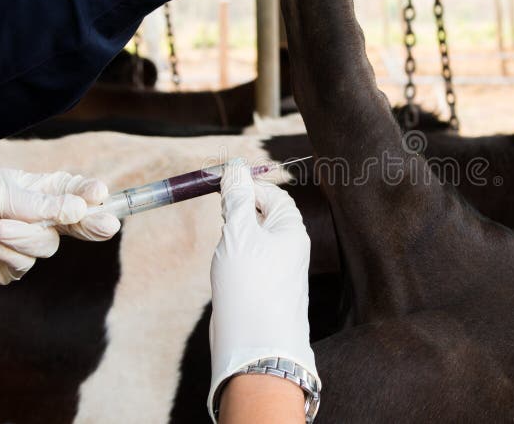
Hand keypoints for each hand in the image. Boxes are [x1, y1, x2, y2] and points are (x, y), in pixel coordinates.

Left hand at [0, 168, 119, 297]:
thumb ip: (38, 202)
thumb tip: (80, 208)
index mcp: (29, 189)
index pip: (69, 190)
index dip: (88, 193)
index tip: (100, 194)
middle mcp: (31, 216)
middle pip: (74, 221)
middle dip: (91, 222)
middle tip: (108, 225)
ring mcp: (21, 243)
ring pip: (49, 244)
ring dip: (26, 236)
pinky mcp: (8, 268)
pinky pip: (25, 263)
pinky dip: (8, 251)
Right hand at [207, 163, 316, 419]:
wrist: (256, 346)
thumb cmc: (250, 285)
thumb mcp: (239, 232)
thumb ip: (237, 198)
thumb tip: (235, 168)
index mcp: (291, 229)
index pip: (272, 194)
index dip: (247, 187)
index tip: (221, 188)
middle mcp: (289, 247)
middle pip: (263, 215)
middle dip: (239, 211)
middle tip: (222, 219)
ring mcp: (278, 269)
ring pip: (254, 239)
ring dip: (235, 236)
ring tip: (224, 249)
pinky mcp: (264, 288)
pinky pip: (250, 262)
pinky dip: (234, 258)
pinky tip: (225, 269)